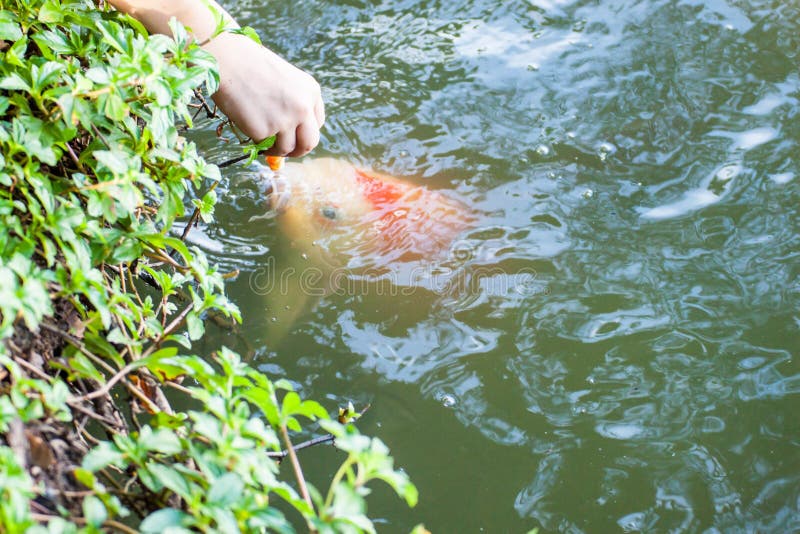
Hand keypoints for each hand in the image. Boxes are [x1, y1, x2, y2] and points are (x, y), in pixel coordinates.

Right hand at [203, 32, 324, 156]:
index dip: (305, 131)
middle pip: (310, 143)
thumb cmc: (251, 64)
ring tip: (261, 137)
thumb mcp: (284, 79)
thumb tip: (291, 134)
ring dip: (275, 149)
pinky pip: (264, 145)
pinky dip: (257, 141)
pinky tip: (248, 126)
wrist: (227, 59)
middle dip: (298, 150)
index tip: (294, 134)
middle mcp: (303, 108)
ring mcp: (285, 121)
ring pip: (287, 149)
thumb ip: (293, 103)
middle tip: (285, 151)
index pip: (317, 123)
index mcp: (311, 91)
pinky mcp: (265, 131)